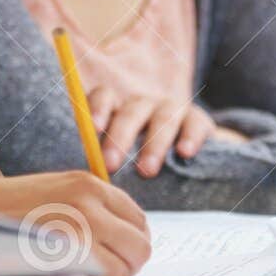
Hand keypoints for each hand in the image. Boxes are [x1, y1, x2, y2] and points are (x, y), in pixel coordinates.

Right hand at [0, 171, 151, 275]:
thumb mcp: (48, 196)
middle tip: (100, 273)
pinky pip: (110, 274)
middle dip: (127, 262)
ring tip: (81, 275)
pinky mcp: (73, 245)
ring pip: (131, 261)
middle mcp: (91, 198)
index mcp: (86, 182)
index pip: (136, 217)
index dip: (128, 242)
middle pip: (141, 241)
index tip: (111, 256)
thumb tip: (116, 241)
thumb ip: (84, 210)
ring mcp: (84, 221)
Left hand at [89, 86, 239, 176]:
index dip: (98, 109)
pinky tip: (184, 153)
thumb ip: (101, 159)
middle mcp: (143, 105)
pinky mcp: (197, 120)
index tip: (94, 129)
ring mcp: (171, 109)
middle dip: (120, 138)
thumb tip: (77, 179)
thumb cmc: (136, 158)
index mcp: (118, 107)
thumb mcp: (116, 154)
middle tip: (110, 165)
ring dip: (153, 145)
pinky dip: (190, 137)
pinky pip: (195, 123)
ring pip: (162, 119)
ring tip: (146, 171)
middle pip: (130, 112)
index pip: (105, 96)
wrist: (183, 151)